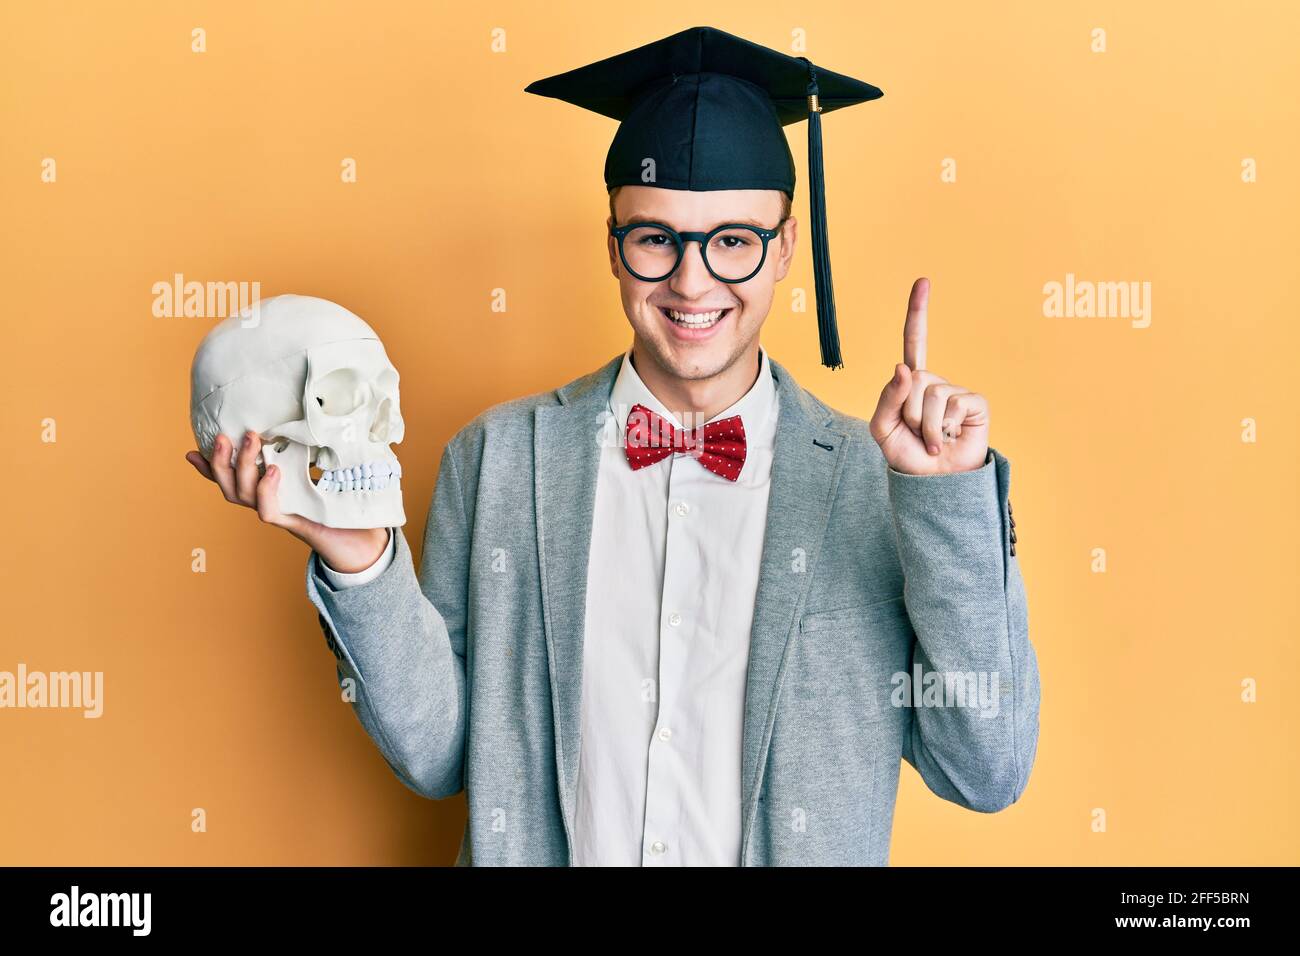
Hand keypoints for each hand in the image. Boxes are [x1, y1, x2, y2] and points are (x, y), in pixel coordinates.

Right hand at [185, 430, 389, 572]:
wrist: (360, 536)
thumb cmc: (341, 501)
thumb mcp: (323, 469)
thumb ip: (310, 449)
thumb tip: (310, 417)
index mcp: (268, 490)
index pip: (231, 479)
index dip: (209, 469)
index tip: (192, 451)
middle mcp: (267, 503)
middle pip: (229, 487)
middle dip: (220, 461)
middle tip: (224, 434)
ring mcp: (279, 513)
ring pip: (244, 495)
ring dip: (243, 466)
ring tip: (252, 439)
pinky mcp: (294, 523)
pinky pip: (269, 511)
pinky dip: (267, 490)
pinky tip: (274, 471)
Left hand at [869, 278, 989, 474]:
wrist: (935, 484)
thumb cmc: (909, 456)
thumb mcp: (883, 430)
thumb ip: (887, 399)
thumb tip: (903, 368)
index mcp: (911, 383)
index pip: (914, 342)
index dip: (918, 312)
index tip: (924, 281)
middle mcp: (934, 382)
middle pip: (911, 380)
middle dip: (906, 412)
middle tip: (917, 434)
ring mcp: (956, 391)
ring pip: (929, 394)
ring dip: (924, 426)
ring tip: (932, 439)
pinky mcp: (975, 403)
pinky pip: (950, 404)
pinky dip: (943, 428)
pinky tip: (949, 438)